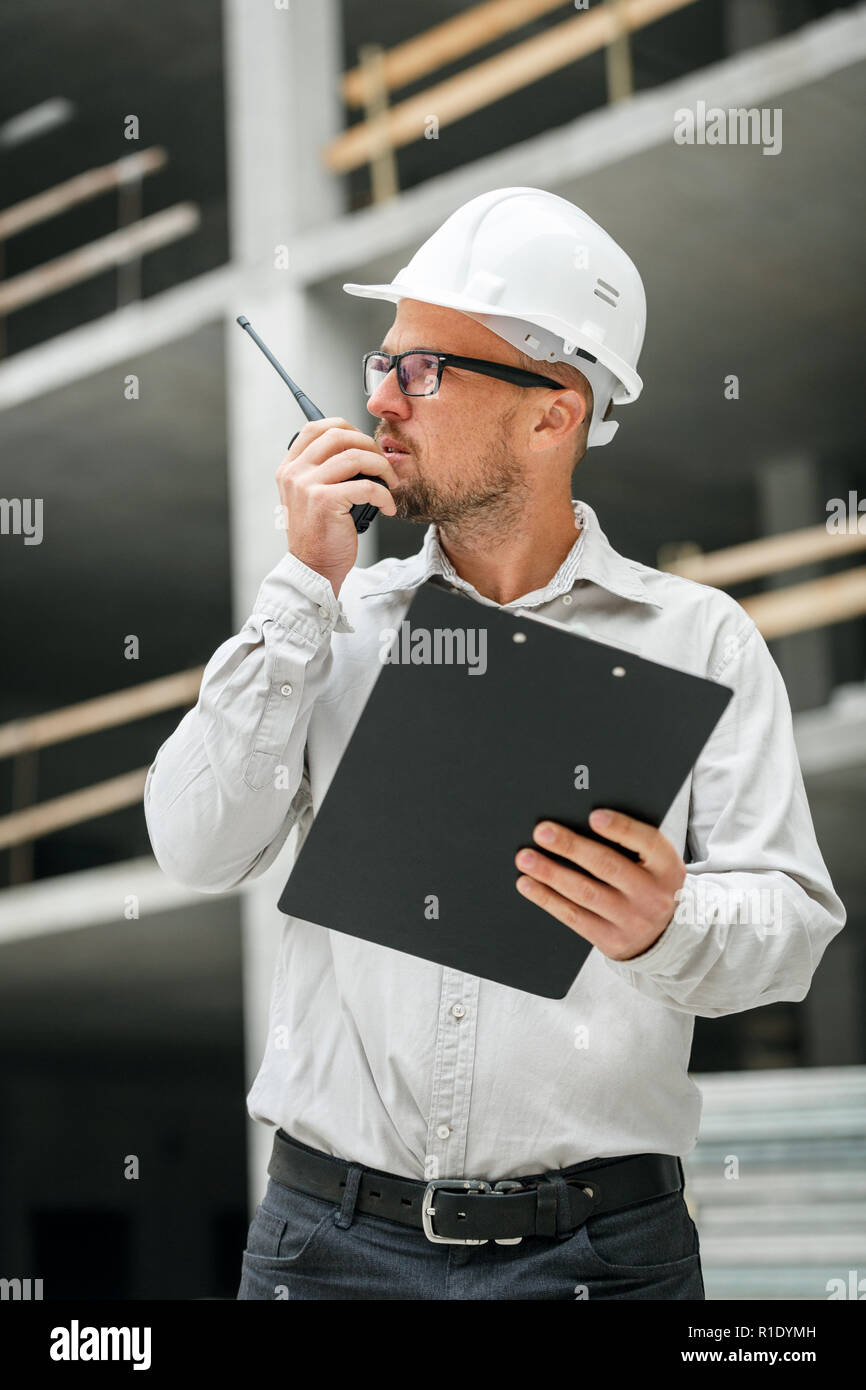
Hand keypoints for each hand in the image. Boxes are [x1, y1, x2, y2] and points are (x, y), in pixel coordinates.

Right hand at [276, 417, 398, 595]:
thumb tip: (359, 449)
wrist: (314, 568)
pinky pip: (366, 486)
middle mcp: (295, 473)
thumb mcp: (311, 497)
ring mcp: (307, 486)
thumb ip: (323, 471)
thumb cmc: (320, 535)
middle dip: (368, 445)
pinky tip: (388, 506)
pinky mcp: (324, 501)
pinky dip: (384, 494)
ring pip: (355, 456)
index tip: (363, 443)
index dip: (345, 428)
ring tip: (391, 483)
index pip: (315, 427)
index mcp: (290, 468)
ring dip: (382, 467)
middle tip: (383, 464)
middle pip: (338, 435)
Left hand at [513, 810, 686, 960]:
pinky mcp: (610, 940)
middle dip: (571, 847)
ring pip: (584, 893)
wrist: (664, 936)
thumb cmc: (650, 884)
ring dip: (551, 873)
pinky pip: (573, 917)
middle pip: (607, 866)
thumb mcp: (655, 863)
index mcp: (667, 867)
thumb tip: (582, 819)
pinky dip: (547, 899)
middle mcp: (652, 895)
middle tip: (542, 832)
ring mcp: (631, 920)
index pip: (647, 842)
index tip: (593, 815)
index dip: (621, 828)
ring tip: (526, 858)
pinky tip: (528, 884)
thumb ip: (631, 842)